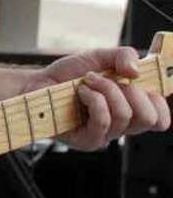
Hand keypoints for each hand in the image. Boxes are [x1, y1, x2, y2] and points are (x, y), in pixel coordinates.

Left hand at [23, 46, 170, 150]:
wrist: (37, 83)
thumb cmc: (67, 75)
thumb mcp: (98, 57)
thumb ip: (123, 56)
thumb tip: (138, 71)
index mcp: (130, 108)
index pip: (161, 118)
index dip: (159, 101)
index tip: (140, 81)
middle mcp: (121, 125)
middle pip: (151, 119)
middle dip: (133, 92)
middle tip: (108, 79)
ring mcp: (105, 134)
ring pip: (126, 116)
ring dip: (107, 90)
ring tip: (87, 82)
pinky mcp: (87, 141)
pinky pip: (104, 122)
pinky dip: (94, 100)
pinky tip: (81, 91)